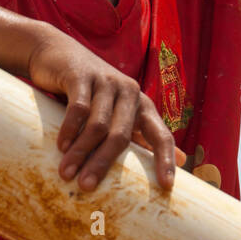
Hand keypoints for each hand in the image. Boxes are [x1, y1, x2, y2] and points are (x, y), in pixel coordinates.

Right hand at [27, 30, 183, 191]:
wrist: (57, 53)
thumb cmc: (91, 92)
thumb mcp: (117, 110)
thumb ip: (143, 134)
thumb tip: (183, 161)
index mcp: (142, 105)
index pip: (161, 135)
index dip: (165, 160)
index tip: (166, 186)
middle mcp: (129, 91)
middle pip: (121, 135)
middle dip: (103, 163)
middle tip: (86, 186)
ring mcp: (106, 81)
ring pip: (98, 125)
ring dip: (81, 152)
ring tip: (67, 173)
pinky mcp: (81, 75)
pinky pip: (78, 108)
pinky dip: (69, 129)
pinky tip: (61, 146)